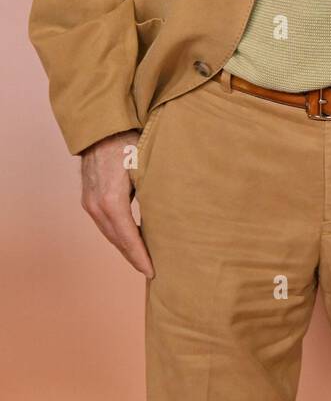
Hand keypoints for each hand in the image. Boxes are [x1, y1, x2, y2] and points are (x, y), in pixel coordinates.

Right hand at [80, 130, 154, 277]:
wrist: (101, 128)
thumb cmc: (128, 142)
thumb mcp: (145, 167)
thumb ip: (154, 193)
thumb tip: (172, 216)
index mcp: (111, 200)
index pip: (128, 238)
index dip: (140, 256)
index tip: (152, 271)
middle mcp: (96, 206)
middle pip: (117, 240)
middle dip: (134, 257)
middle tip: (151, 271)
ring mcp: (89, 203)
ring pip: (109, 233)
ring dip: (125, 248)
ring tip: (143, 260)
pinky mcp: (88, 199)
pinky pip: (104, 224)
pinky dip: (118, 235)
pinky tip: (130, 240)